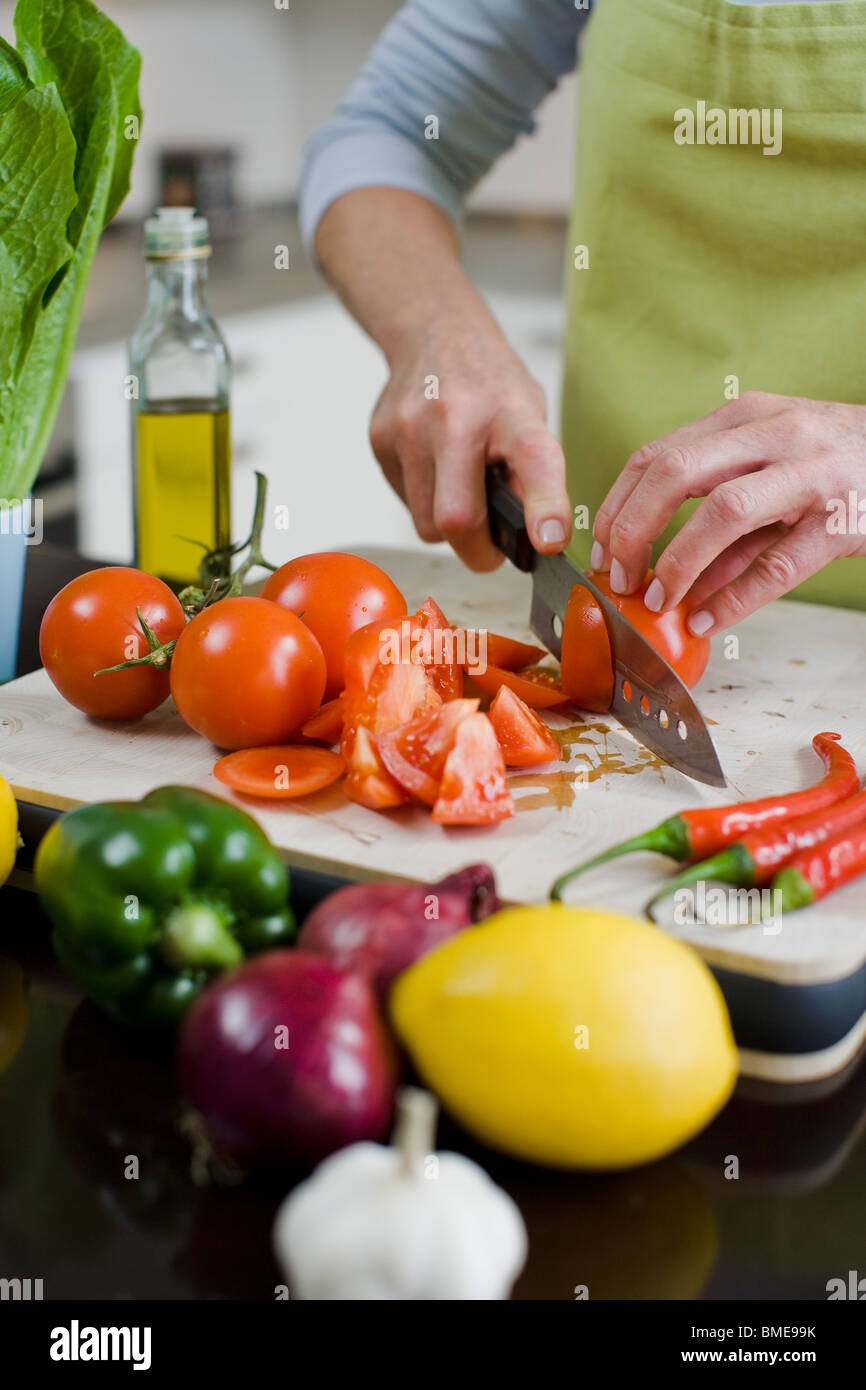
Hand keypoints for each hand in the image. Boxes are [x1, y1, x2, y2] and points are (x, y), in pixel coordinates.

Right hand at [369, 315, 570, 570]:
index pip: (534, 460)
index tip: (549, 541)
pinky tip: (433, 469)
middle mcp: (456, 417)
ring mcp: (410, 428)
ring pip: (426, 524)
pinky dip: (423, 502)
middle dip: (476, 551)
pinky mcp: (380, 440)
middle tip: (491, 552)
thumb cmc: (490, 385)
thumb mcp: (529, 416)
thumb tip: (528, 537)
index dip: (545, 505)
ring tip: (460, 491)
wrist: (434, 332)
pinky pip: (405, 503)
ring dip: (447, 527)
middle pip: (457, 517)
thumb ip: (530, 474)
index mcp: (510, 412)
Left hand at [591, 392, 865, 633]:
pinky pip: (779, 562)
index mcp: (745, 418)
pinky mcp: (844, 518)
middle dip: (633, 531)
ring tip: (659, 601)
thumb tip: (666, 578)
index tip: (602, 552)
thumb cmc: (841, 465)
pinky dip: (735, 597)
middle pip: (675, 473)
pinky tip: (709, 620)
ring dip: (679, 563)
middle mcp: (774, 434)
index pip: (656, 455)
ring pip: (723, 512)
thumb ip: (720, 518)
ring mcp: (812, 473)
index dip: (618, 507)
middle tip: (620, 578)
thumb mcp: (774, 471)